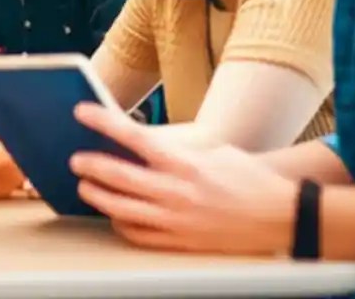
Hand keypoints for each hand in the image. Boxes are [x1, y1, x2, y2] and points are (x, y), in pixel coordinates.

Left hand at [70, 102, 296, 254]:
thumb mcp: (213, 151)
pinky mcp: (179, 242)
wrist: (280, 216)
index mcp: (185, 163)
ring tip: (85, 186)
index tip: (81, 112)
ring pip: (120, 209)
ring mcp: (175, 220)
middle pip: (118, 176)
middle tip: (74, 159)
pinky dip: (120, 223)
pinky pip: (137, 234)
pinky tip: (114, 214)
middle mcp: (176, 191)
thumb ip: (176, 148)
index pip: (133, 136)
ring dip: (96, 195)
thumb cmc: (247, 179)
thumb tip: (140, 141)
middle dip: (90, 165)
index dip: (103, 122)